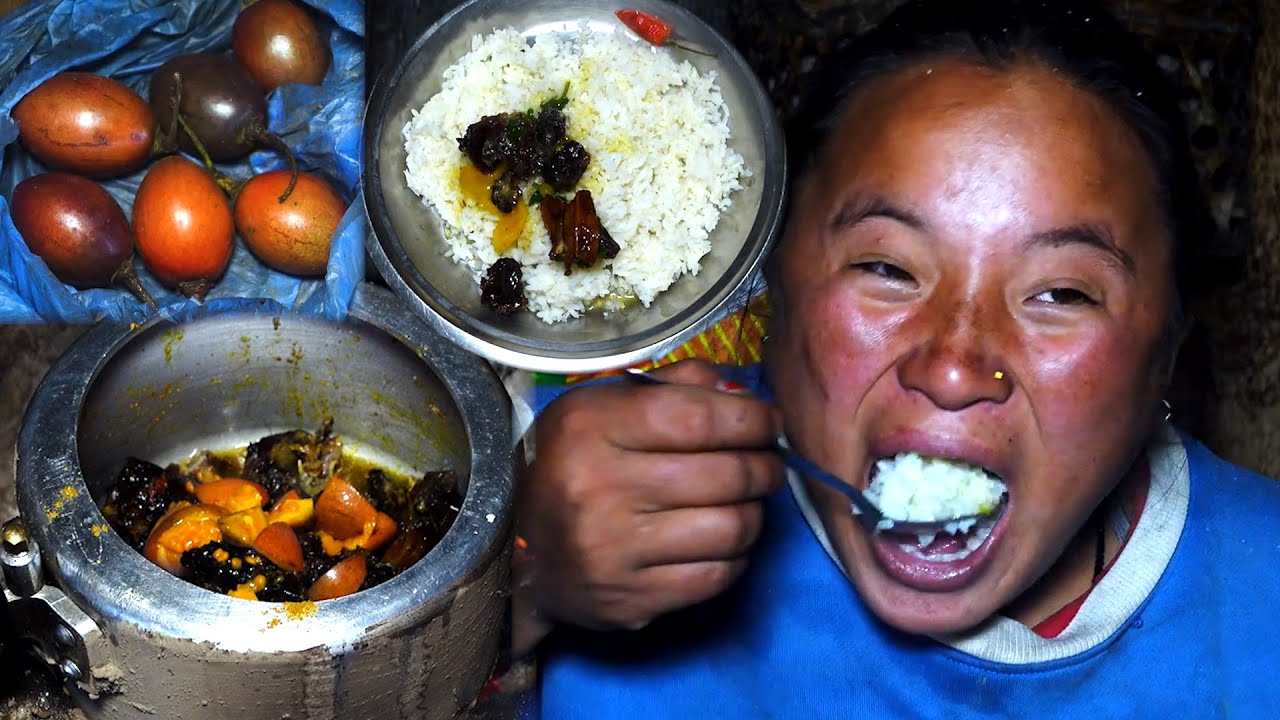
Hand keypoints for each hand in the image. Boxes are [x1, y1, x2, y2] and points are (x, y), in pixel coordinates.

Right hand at [512, 360, 783, 652]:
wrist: (515, 548)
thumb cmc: (572, 463)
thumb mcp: (603, 406)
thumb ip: (675, 387)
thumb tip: (740, 394)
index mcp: (590, 427)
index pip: (698, 418)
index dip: (751, 418)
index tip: (768, 421)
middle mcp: (598, 488)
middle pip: (725, 474)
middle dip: (764, 466)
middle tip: (768, 463)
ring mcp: (613, 551)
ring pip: (731, 529)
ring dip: (755, 513)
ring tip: (748, 501)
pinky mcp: (629, 599)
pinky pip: (716, 577)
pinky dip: (736, 557)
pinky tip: (724, 541)